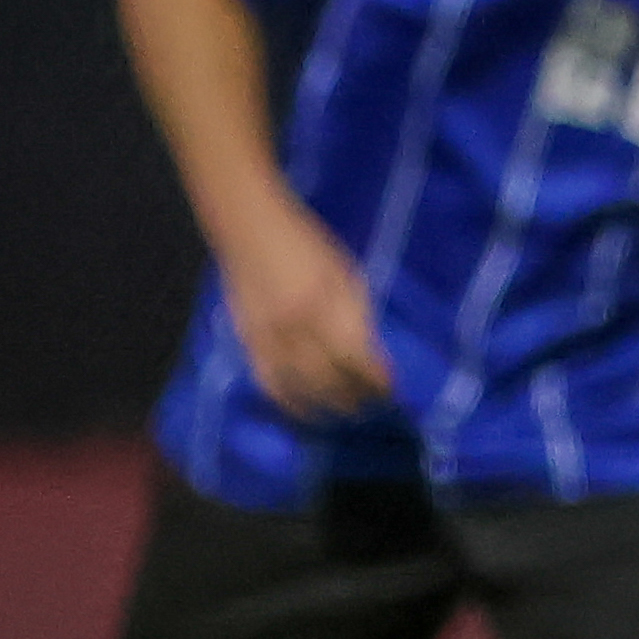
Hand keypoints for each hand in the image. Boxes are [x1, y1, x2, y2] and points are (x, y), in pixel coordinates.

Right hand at [215, 213, 393, 416]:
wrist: (247, 226)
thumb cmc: (305, 244)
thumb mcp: (345, 272)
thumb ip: (357, 315)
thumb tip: (373, 357)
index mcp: (323, 304)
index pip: (356, 357)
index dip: (376, 380)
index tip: (391, 390)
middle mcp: (295, 326)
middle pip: (329, 378)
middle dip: (356, 397)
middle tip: (375, 406)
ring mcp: (267, 335)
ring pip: (300, 388)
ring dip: (328, 406)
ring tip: (349, 413)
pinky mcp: (247, 340)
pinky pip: (269, 382)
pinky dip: (290, 402)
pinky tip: (308, 411)